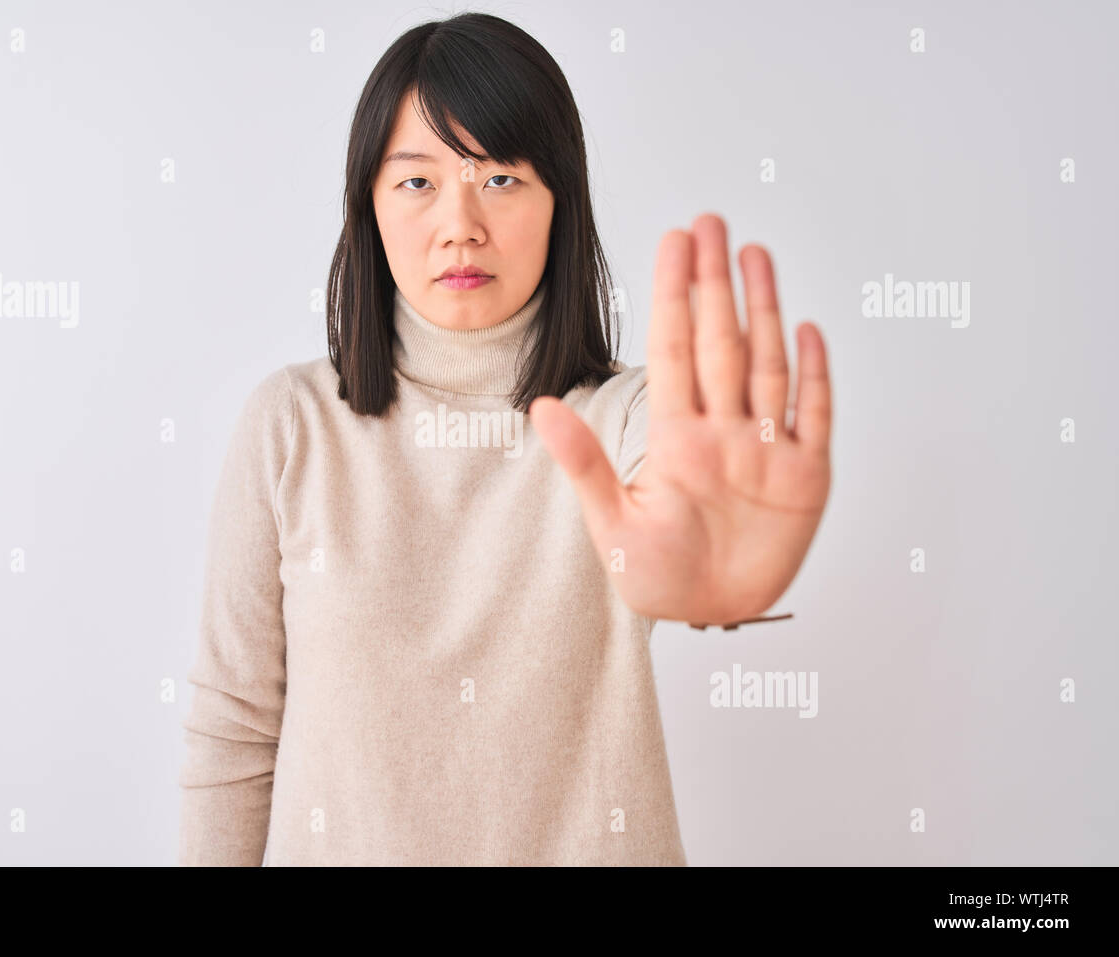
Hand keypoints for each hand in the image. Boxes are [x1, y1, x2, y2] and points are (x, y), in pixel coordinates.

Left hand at [529, 214, 831, 623]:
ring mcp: (766, 451)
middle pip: (721, 343)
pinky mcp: (806, 479)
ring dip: (763, 310)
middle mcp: (722, 432)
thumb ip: (583, 462)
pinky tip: (806, 330)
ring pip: (767, 366)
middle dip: (715, 283)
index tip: (674, 241)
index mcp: (676, 438)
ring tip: (754, 254)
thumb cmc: (655, 577)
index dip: (675, 294)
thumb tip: (540, 406)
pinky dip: (814, 377)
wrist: (706, 616)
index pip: (674, 350)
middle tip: (710, 222)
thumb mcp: (611, 524)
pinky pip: (813, 417)